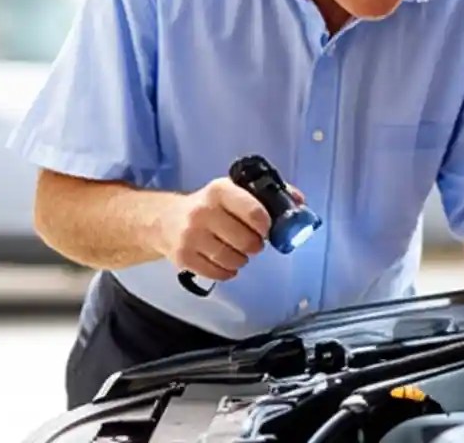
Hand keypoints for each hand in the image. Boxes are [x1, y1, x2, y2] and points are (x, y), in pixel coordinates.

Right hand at [156, 178, 270, 281]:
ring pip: (233, 259)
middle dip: (255, 245)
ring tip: (237, 251)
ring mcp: (191, 236)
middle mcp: (203, 212)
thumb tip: (299, 201)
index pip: (253, 210)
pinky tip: (225, 262)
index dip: (266, 224)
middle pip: (246, 240)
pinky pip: (218, 273)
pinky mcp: (183, 258)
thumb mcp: (232, 191)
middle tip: (253, 242)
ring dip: (242, 259)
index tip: (267, 228)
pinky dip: (227, 271)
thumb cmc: (208, 206)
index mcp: (219, 190)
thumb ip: (266, 195)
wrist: (165, 220)